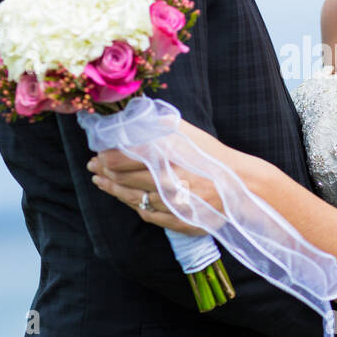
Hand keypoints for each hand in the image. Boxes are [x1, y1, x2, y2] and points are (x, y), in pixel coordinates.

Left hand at [88, 125, 233, 235]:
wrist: (243, 188)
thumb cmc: (216, 158)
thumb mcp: (192, 136)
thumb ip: (164, 126)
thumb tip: (140, 115)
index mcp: (168, 159)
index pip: (123, 158)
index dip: (107, 156)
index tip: (99, 152)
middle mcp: (166, 183)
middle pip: (123, 178)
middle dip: (104, 172)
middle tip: (93, 167)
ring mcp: (170, 205)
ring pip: (132, 197)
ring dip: (112, 189)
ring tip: (101, 182)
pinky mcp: (177, 221)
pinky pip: (147, 213)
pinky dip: (134, 204)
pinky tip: (127, 198)